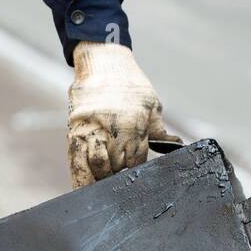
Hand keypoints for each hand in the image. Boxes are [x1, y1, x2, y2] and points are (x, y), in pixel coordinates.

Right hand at [67, 42, 179, 188]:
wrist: (103, 61)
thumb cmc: (130, 83)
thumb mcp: (151, 104)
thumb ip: (158, 129)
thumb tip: (176, 145)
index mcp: (135, 126)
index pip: (136, 162)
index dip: (135, 174)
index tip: (134, 183)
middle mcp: (113, 130)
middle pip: (116, 168)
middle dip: (117, 180)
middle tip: (118, 189)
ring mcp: (92, 131)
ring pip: (96, 168)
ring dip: (99, 181)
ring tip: (102, 190)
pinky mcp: (75, 130)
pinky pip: (75, 160)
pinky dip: (79, 178)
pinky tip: (82, 189)